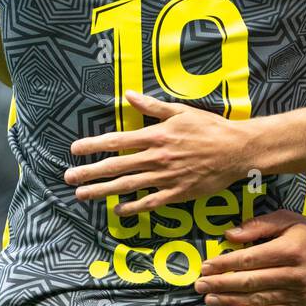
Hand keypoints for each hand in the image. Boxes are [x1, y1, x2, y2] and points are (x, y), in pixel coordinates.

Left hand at [65, 91, 253, 211]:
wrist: (236, 150)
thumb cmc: (210, 128)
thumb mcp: (180, 111)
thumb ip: (152, 106)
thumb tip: (128, 94)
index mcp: (156, 135)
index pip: (117, 141)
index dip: (93, 145)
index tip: (75, 149)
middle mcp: (156, 157)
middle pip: (116, 166)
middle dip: (90, 172)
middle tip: (68, 177)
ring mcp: (166, 177)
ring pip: (128, 185)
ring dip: (103, 191)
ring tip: (82, 194)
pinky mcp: (177, 193)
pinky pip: (150, 202)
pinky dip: (133, 207)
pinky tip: (118, 210)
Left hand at [194, 210, 305, 305]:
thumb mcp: (288, 219)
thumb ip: (259, 225)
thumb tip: (230, 234)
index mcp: (288, 249)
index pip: (250, 259)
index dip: (225, 264)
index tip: (206, 266)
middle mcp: (293, 273)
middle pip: (251, 281)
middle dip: (221, 284)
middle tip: (199, 285)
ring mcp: (297, 292)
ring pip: (259, 299)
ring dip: (231, 300)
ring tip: (209, 299)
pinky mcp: (299, 304)